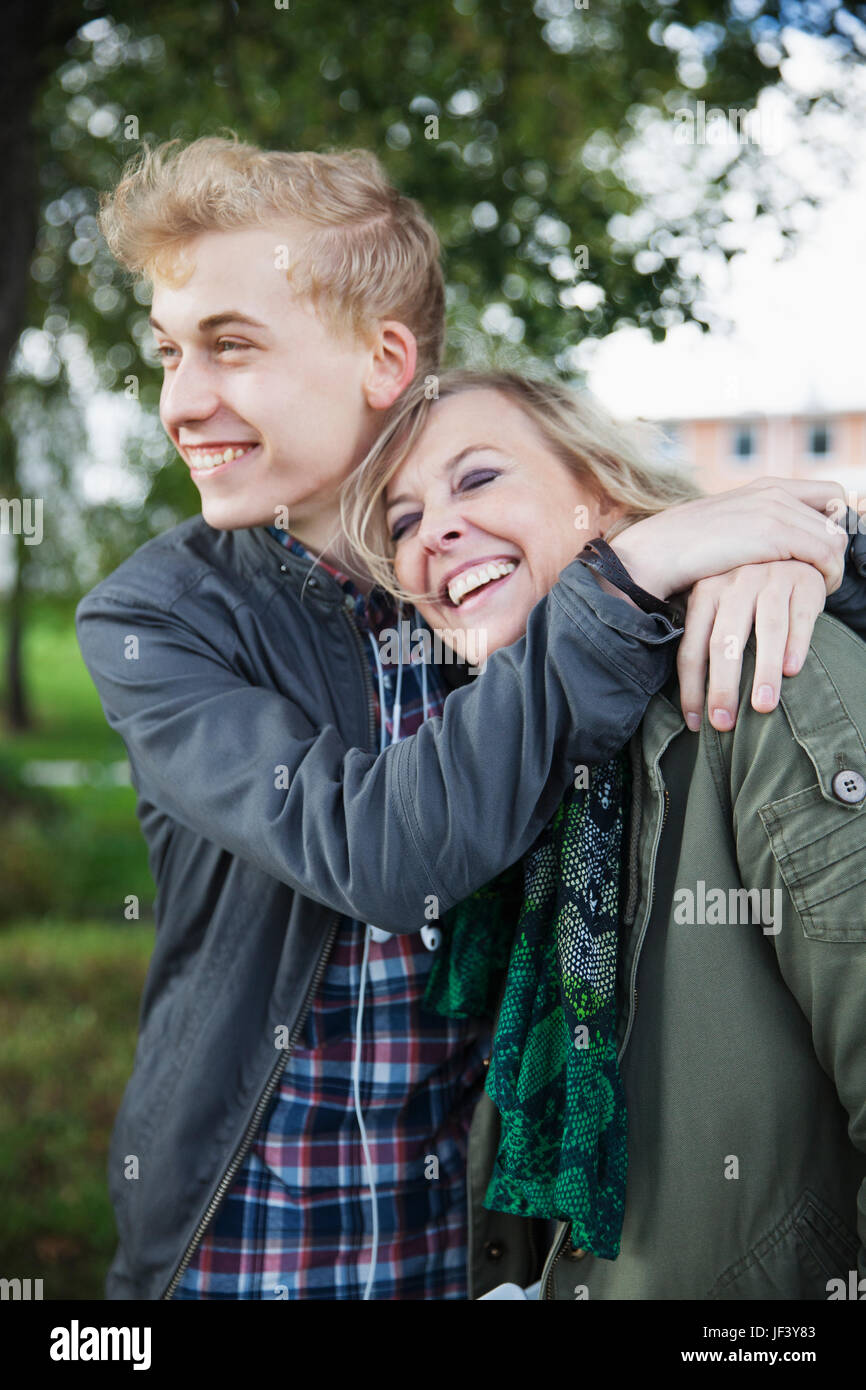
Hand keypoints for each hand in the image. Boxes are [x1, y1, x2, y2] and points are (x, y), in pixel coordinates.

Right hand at [611, 478, 847, 599]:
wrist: (655, 553)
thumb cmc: (683, 552)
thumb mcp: (727, 531)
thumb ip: (755, 530)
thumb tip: (777, 549)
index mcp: (765, 487)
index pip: (830, 494)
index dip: (836, 522)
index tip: (824, 552)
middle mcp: (774, 492)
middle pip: (838, 517)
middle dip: (837, 550)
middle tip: (824, 577)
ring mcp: (774, 509)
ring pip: (835, 537)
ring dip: (834, 568)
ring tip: (819, 590)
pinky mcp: (773, 533)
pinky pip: (824, 553)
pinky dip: (827, 576)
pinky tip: (813, 594)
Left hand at [677, 561, 826, 731]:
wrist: (791, 555)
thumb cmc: (749, 596)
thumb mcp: (720, 608)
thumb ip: (707, 641)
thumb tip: (693, 704)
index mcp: (704, 594)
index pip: (692, 648)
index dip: (691, 688)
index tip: (696, 724)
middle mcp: (734, 584)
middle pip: (724, 640)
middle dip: (722, 685)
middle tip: (724, 722)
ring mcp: (770, 579)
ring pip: (766, 629)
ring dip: (764, 671)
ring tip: (763, 707)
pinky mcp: (804, 582)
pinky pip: (799, 617)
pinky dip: (796, 645)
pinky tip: (793, 672)